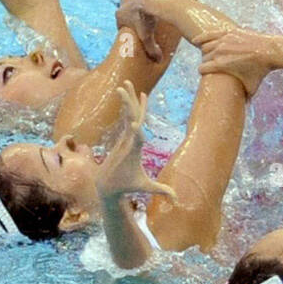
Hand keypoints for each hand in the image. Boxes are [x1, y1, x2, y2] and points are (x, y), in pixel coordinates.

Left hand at [96, 82, 176, 201]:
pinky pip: (128, 117)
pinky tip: (133, 94)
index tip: (135, 121)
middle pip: (130, 119)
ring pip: (128, 114)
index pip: (136, 138)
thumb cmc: (127, 186)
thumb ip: (161, 191)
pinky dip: (131, 105)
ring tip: (125, 83)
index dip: (135, 130)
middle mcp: (127, 141)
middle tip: (127, 87)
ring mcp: (124, 137)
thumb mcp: (144, 188)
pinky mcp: (124, 135)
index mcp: (133, 151)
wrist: (106, 185)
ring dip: (128, 99)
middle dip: (129, 104)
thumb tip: (176, 200)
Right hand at [115, 0, 165, 61]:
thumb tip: (157, 60)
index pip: (122, 24)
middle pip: (128, 12)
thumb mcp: (148, 36)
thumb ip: (151, 49)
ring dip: (140, 5)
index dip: (130, 28)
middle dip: (134, 16)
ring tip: (151, 10)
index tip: (138, 31)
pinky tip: (155, 0)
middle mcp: (122, 3)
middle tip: (146, 21)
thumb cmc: (147, 19)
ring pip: (134, 1)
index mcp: (119, 16)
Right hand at [195, 26, 268, 95]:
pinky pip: (209, 34)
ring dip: (205, 52)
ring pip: (205, 46)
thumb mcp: (252, 87)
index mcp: (221, 65)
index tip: (206, 75)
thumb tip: (242, 109)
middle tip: (212, 66)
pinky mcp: (228, 32)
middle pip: (204, 57)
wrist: (270, 51)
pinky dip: (202, 38)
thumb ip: (245, 98)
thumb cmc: (261, 71)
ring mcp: (223, 40)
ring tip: (207, 56)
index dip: (203, 73)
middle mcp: (219, 51)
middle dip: (206, 62)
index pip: (202, 69)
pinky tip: (196, 41)